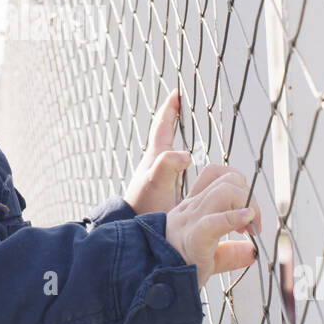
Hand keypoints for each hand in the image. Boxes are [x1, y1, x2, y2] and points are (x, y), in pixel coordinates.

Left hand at [122, 88, 189, 215]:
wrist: (136, 231)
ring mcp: (157, 175)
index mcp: (156, 158)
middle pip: (164, 134)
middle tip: (180, 103)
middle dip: (172, 118)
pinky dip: (179, 157)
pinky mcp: (160, 188)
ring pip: (168, 149)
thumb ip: (167, 167)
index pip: (163, 127)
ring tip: (184, 125)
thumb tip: (185, 154)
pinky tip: (187, 163)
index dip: (170, 109)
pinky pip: (172, 166)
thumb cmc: (146, 210)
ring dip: (175, 136)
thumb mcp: (156, 186)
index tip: (176, 92)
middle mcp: (155, 163)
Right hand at [164, 166, 260, 287]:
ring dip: (246, 205)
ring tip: (250, 229)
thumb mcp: (207, 257)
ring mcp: (190, 222)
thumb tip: (252, 252)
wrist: (152, 283)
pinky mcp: (192, 240)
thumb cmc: (177, 269)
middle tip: (253, 225)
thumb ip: (230, 253)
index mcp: (192, 209)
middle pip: (227, 179)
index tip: (247, 212)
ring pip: (223, 191)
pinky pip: (214, 221)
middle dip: (248, 196)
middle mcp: (191, 209)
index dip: (238, 185)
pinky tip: (246, 221)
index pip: (215, 175)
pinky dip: (234, 218)